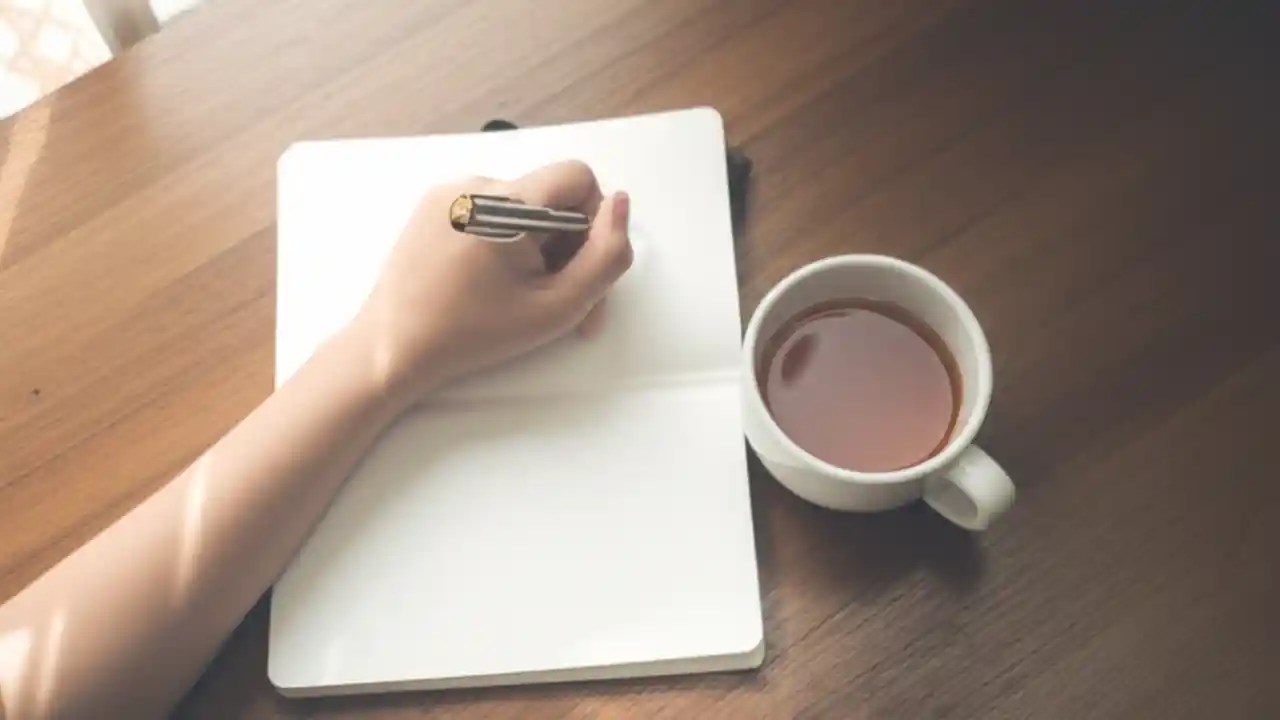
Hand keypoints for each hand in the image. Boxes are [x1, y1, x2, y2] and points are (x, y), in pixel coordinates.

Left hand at [353, 160, 632, 407]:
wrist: (393, 348)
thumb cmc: (472, 335)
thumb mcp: (557, 308)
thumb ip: (605, 257)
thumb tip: (622, 206)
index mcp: (507, 204)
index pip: (579, 177)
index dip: (593, 221)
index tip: (576, 267)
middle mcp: (476, 185)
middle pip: (550, 197)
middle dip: (564, 245)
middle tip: (555, 299)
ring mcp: (448, 192)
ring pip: (521, 207)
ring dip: (535, 247)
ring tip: (518, 296)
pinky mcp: (432, 206)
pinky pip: (488, 211)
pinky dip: (502, 242)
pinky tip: (487, 282)